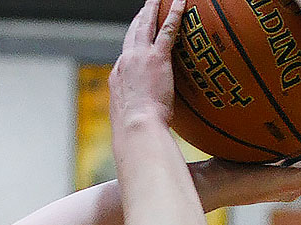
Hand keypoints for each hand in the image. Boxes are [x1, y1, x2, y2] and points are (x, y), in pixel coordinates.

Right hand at [109, 0, 184, 130]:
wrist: (136, 129)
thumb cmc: (136, 135)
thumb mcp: (131, 124)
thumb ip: (138, 118)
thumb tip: (145, 129)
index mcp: (118, 79)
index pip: (125, 56)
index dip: (131, 46)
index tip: (137, 40)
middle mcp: (125, 63)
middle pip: (132, 33)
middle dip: (139, 19)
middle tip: (146, 8)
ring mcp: (140, 57)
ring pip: (147, 24)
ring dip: (153, 7)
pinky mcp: (157, 58)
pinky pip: (168, 29)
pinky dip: (175, 13)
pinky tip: (182, 2)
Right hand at [192, 131, 300, 209]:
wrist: (211, 184)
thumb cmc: (248, 184)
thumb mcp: (284, 180)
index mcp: (292, 189)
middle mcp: (281, 183)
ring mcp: (266, 173)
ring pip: (293, 157)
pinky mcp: (252, 163)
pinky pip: (275, 151)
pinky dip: (284, 140)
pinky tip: (279, 127)